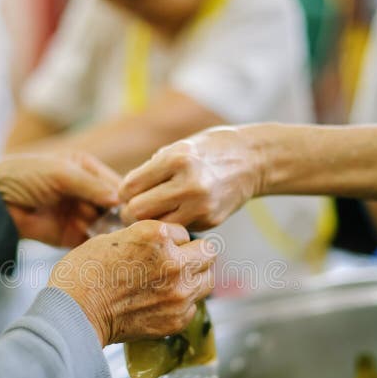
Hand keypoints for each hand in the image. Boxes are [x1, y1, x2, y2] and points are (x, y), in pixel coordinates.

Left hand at [0, 153, 120, 246]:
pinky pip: (91, 241)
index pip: (115, 182)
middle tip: (126, 223)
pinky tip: (101, 243)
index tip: (136, 204)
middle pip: (114, 206)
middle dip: (119, 215)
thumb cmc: (25, 177)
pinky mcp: (72, 235)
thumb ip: (91, 185)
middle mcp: (86, 192)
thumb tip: (119, 200)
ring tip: (110, 234)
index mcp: (86, 169)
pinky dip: (97, 243)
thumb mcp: (61, 173)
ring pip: (106, 224)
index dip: (124, 194)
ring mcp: (80, 214)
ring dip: (109, 230)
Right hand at [48, 220, 216, 345]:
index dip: (172, 239)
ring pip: (207, 279)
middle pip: (208, 253)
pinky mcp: (177, 319)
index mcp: (158, 236)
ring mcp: (179, 293)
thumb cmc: (83, 274)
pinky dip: (182, 304)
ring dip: (194, 278)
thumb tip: (161, 242)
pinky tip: (161, 303)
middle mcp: (175, 263)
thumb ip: (145, 238)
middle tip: (179, 261)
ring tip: (173, 283)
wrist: (75, 313)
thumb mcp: (113, 238)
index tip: (161, 247)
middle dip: (195, 255)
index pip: (184, 231)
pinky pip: (193, 306)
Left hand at [119, 126, 261, 230]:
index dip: (125, 192)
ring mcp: (201, 205)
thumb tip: (122, 196)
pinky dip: (172, 226)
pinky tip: (177, 215)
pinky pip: (177, 230)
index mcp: (177, 158)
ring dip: (150, 223)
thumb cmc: (208, 151)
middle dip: (131, 211)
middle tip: (135, 208)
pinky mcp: (210, 221)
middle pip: (138, 211)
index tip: (130, 192)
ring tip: (153, 215)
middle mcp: (189, 183)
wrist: (254, 159)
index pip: (130, 186)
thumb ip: (151, 170)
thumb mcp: (178, 148)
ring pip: (156, 226)